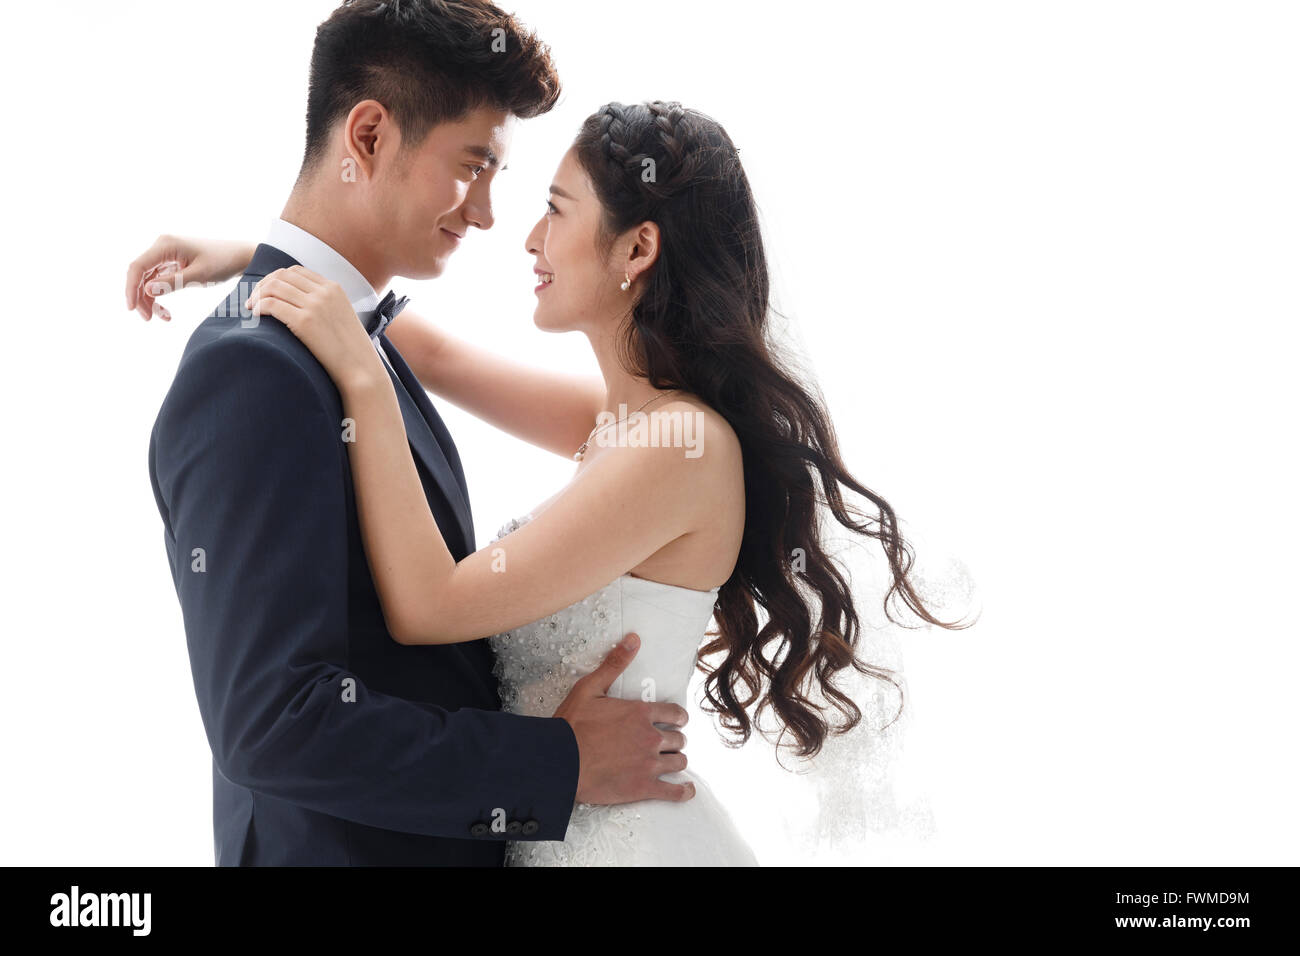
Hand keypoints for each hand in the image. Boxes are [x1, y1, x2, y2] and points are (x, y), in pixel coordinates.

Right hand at [125, 234, 254, 320]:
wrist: (240, 257)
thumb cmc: (222, 262)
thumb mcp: (198, 276)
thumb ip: (172, 283)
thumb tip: (146, 289)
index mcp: (165, 245)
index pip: (138, 266)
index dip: (131, 288)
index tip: (131, 308)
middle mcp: (161, 247)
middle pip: (139, 274)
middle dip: (141, 297)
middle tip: (148, 318)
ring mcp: (165, 255)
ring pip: (147, 281)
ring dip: (150, 300)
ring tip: (163, 318)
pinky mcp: (171, 264)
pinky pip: (158, 282)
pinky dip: (160, 297)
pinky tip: (167, 313)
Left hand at [245, 266, 385, 392]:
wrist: (361, 368)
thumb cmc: (351, 350)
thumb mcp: (342, 316)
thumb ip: (325, 305)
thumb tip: (299, 304)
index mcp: (334, 288)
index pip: (296, 271)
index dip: (276, 278)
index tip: (267, 292)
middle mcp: (324, 292)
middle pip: (282, 276)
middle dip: (263, 285)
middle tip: (254, 300)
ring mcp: (315, 305)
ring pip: (273, 287)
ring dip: (257, 295)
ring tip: (252, 308)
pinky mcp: (305, 322)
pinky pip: (272, 304)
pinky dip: (259, 307)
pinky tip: (257, 316)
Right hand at [553, 632, 695, 804]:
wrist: (559, 761)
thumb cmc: (571, 725)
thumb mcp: (590, 687)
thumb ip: (615, 664)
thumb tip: (634, 639)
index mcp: (641, 713)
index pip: (676, 714)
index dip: (678, 718)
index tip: (675, 721)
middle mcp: (650, 737)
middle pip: (679, 739)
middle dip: (674, 740)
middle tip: (665, 743)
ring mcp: (649, 764)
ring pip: (679, 761)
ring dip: (675, 761)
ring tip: (669, 762)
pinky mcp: (643, 787)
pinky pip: (673, 792)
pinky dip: (683, 792)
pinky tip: (685, 790)